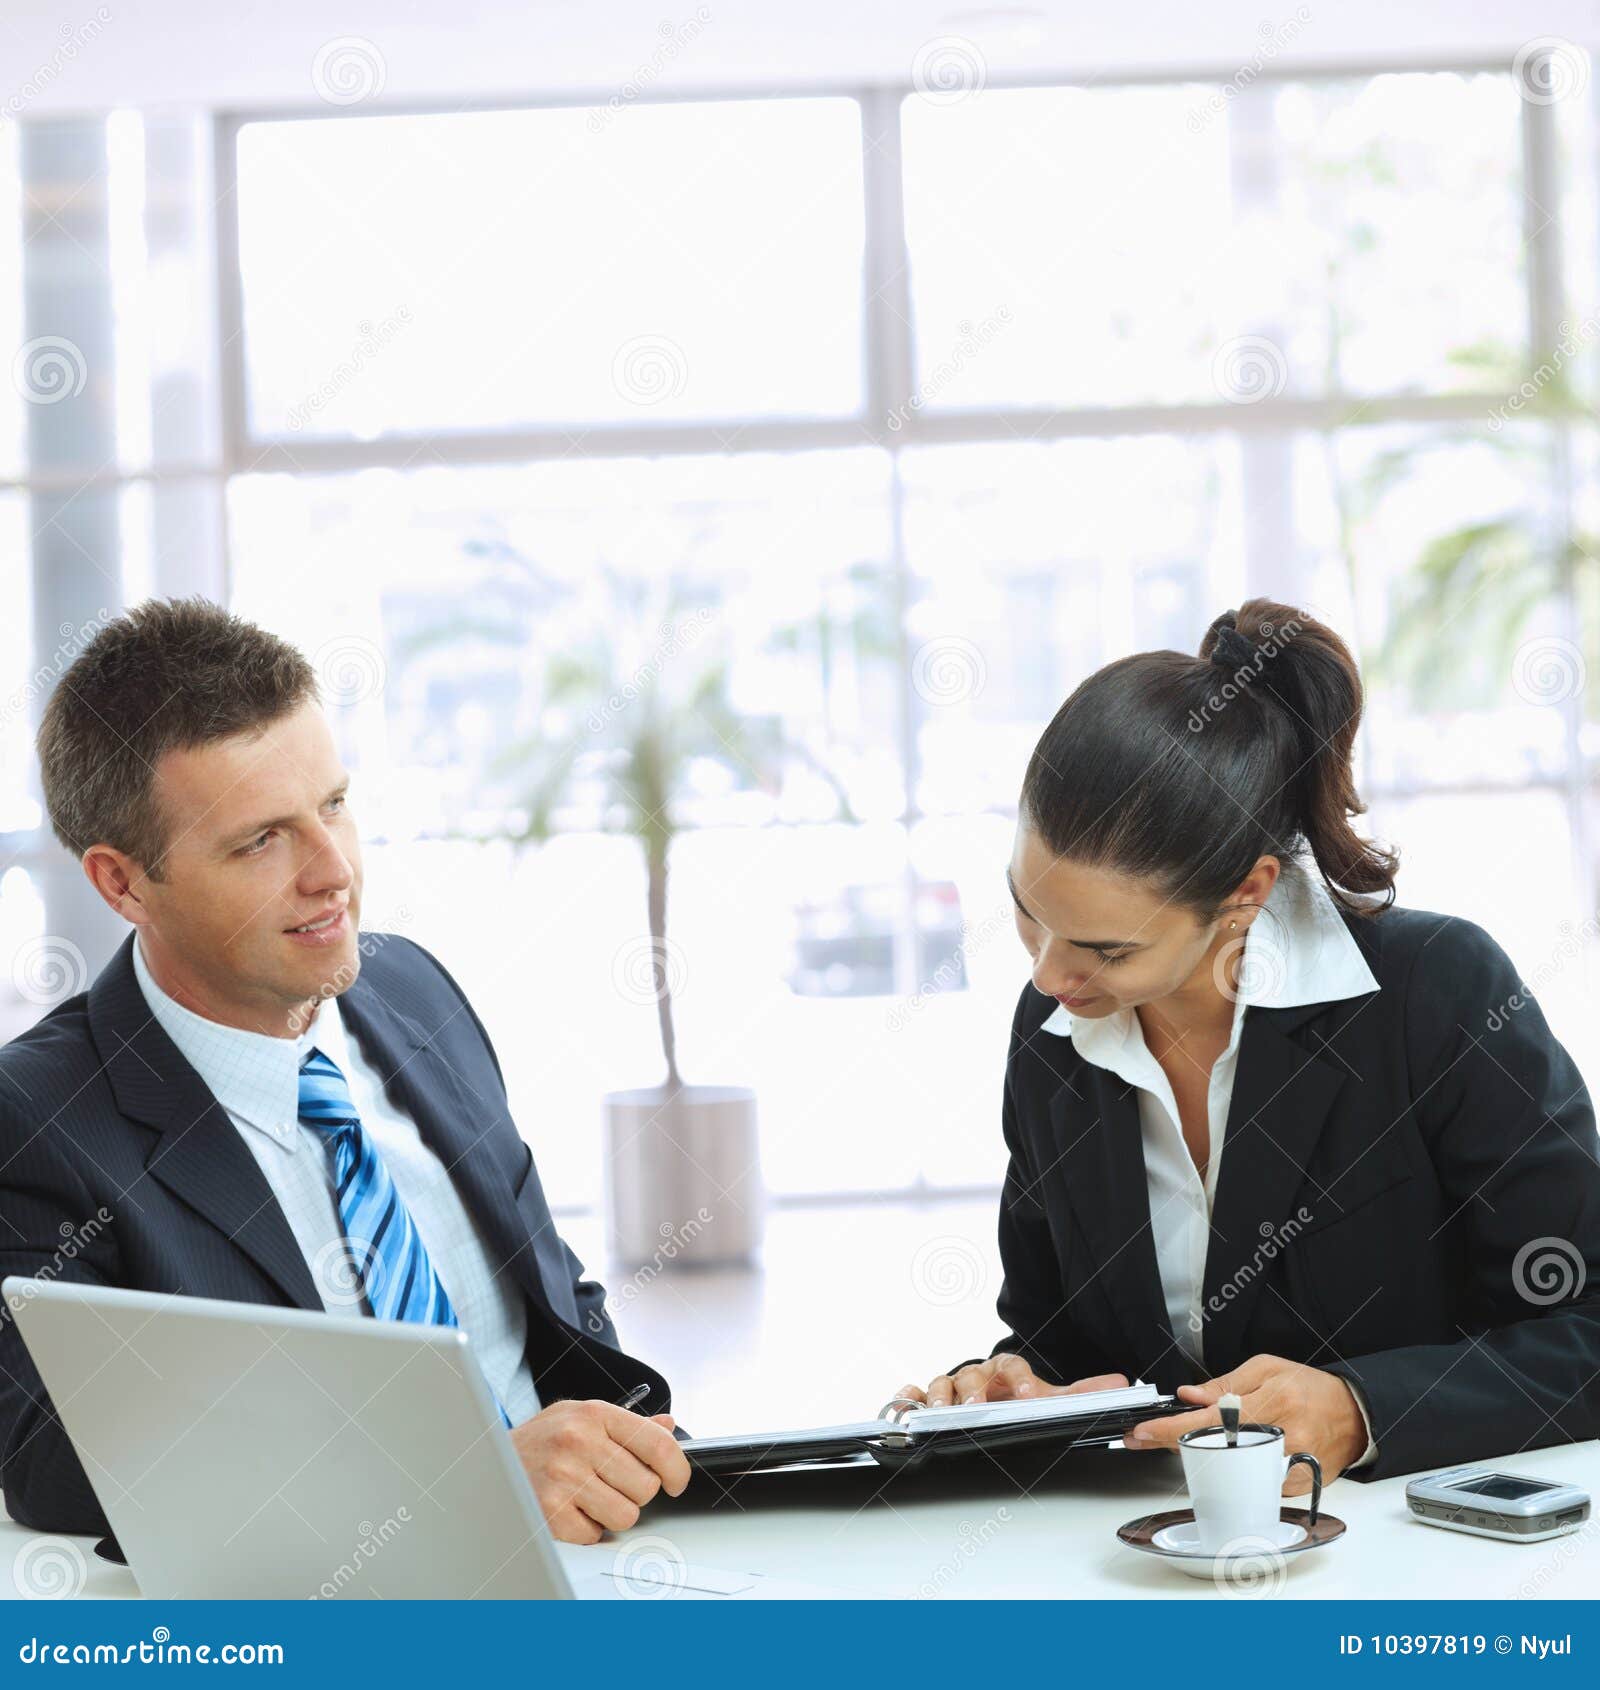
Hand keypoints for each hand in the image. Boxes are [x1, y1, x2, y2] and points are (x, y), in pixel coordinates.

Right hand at [509, 1400, 690, 1543]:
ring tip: (590, 1496)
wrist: (491, 1459)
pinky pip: (595, 1535)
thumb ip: (628, 1423)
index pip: (658, 1444)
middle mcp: (580, 1442)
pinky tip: (571, 1509)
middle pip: (646, 1486)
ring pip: (625, 1515)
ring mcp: (564, 1477)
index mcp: (595, 1414)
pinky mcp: (550, 1511)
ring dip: (613, 1513)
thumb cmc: (543, 1439)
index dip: (678, 1469)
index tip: (676, 1482)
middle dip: (636, 1492)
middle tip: (613, 1483)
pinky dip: (587, 1529)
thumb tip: (668, 1427)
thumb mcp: (583, 1416)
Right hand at [894, 1354, 1130, 1407]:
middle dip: (974, 1392)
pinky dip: (907, 1398)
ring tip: (944, 1414)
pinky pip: (912, 1393)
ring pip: (942, 1383)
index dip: (1020, 1381)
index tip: (1027, 1396)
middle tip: (977, 1410)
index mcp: (1005, 1370)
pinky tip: (906, 1407)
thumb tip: (1121, 1383)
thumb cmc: (1014, 1394)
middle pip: (972, 1375)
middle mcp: (976, 1373)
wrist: (989, 1390)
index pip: (1013, 1368)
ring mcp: (951, 1384)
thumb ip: (1081, 1392)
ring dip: (942, 1397)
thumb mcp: (1047, 1394)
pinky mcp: (928, 1397)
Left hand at [1123, 1353, 1366, 1489]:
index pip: (1209, 1421)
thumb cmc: (1311, 1388)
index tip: (1142, 1433)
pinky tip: (1241, 1452)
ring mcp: (1288, 1469)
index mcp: (1273, 1404)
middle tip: (1163, 1434)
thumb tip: (1188, 1396)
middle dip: (1183, 1443)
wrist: (1354, 1416)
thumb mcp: (1267, 1368)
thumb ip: (1225, 1383)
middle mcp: (1281, 1440)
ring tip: (1210, 1438)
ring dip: (1209, 1457)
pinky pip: (1251, 1483)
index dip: (1170, 1429)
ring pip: (1231, 1473)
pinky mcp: (1292, 1488)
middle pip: (1215, 1452)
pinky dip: (1237, 1468)